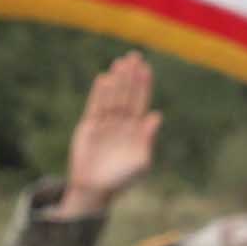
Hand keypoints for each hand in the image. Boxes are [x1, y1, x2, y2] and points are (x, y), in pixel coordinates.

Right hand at [55, 53, 160, 213]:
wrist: (96, 190)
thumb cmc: (122, 180)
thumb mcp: (141, 163)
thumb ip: (148, 140)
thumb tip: (157, 116)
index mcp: (136, 130)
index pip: (140, 102)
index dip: (143, 85)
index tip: (146, 68)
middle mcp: (121, 123)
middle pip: (127, 95)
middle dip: (130, 76)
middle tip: (134, 56)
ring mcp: (105, 124)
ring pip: (112, 97)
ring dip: (116, 81)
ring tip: (120, 63)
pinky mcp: (89, 127)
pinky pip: (95, 106)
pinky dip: (99, 93)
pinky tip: (103, 79)